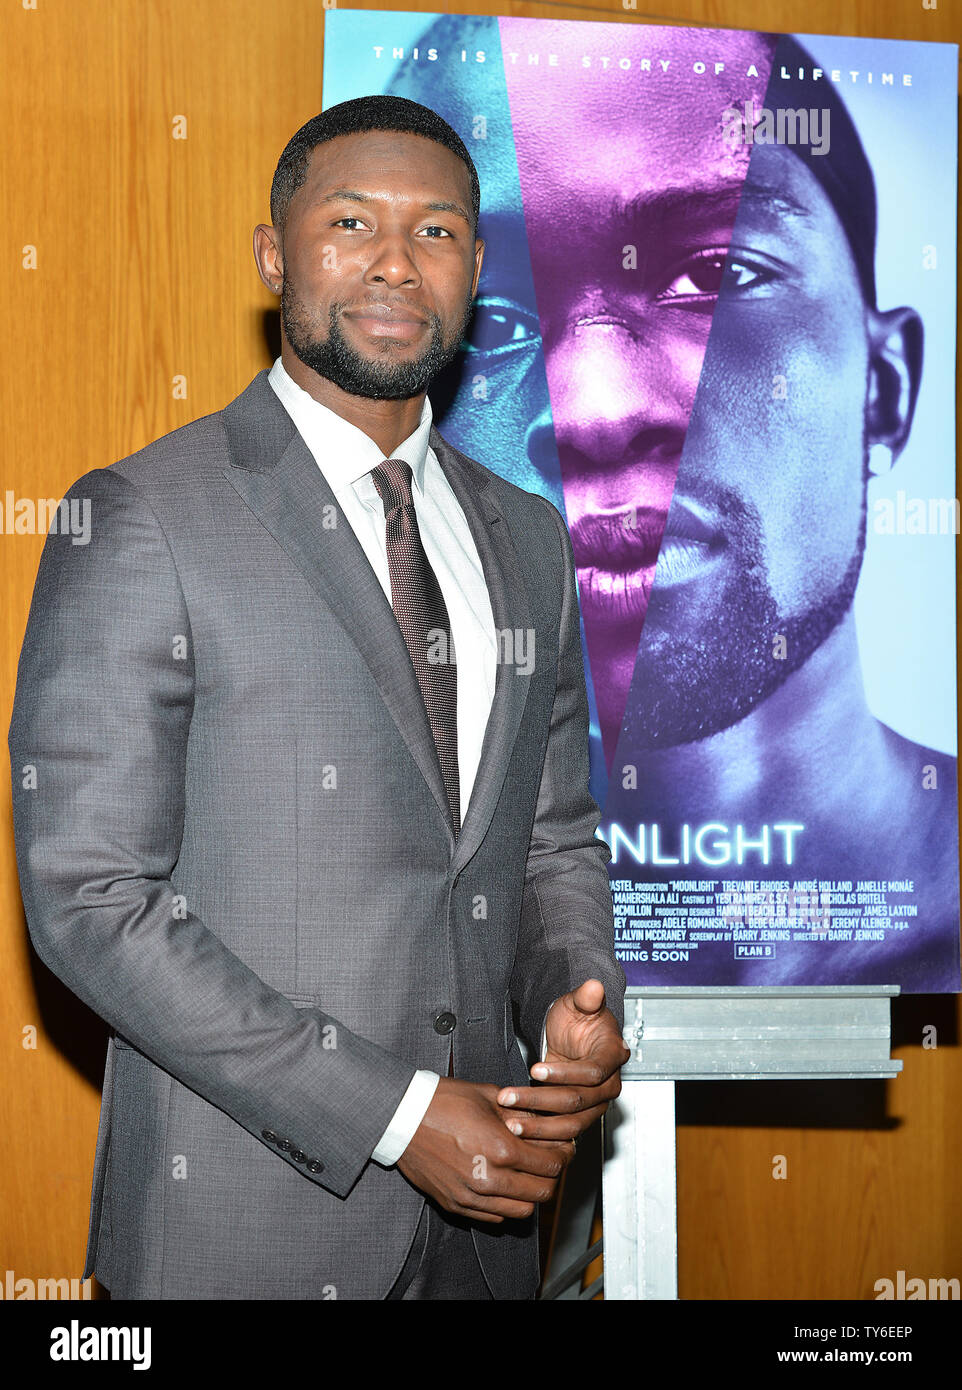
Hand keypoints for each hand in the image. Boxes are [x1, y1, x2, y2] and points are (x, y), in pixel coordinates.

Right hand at [396, 1077, 576, 1223]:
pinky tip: (503, 1184)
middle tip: (550, 1162)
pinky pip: (494, 1217)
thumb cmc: (442, 1102)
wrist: (402, 1118)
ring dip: (530, 1195)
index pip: (550, 1165)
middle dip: (551, 1177)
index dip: (564, 1156)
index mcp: (501, 1149)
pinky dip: (505, 1205)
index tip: (564, 1149)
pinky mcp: (456, 1206)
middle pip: (541, 1193)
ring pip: (521, 1211)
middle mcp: (489, 1179)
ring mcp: (471, 1197)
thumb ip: (522, 1114)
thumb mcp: (489, 1097)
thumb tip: (547, 1124)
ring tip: (527, 1175)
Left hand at [496, 979, 630, 1141]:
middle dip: (540, 1100)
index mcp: (613, 1055)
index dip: (563, 1073)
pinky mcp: (582, 1116)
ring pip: (571, 1122)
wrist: (574, 1034)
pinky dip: (542, 1134)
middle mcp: (609, 1084)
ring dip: (539, 1125)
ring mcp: (596, 1103)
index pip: (592, 1072)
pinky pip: (564, 1132)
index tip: (534, 1069)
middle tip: (508, 1097)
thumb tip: (594, 986)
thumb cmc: (578, 1017)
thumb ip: (586, 997)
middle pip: (577, 1100)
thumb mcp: (578, 1002)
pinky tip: (519, 1129)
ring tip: (510, 1123)